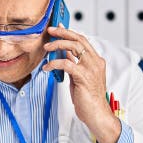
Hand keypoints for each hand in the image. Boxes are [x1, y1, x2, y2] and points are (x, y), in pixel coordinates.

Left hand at [42, 26, 120, 142]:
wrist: (96, 114)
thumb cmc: (88, 98)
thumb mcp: (80, 77)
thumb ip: (74, 64)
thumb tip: (65, 52)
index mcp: (96, 61)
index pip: (83, 40)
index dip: (69, 32)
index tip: (58, 27)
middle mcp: (95, 62)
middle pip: (78, 39)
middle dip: (63, 33)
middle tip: (50, 31)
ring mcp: (90, 69)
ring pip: (73, 47)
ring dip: (57, 44)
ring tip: (46, 48)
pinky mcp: (83, 77)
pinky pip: (66, 64)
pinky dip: (54, 63)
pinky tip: (47, 68)